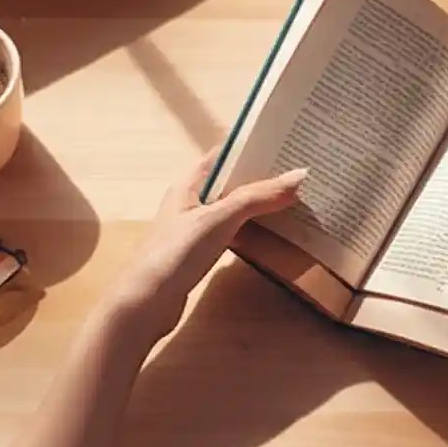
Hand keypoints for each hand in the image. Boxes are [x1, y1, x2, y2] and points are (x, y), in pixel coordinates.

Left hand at [105, 149, 306, 339]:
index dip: (252, 146)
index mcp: (189, 183)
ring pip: (233, 207)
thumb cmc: (177, 252)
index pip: (224, 155)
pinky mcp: (200, 252)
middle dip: (262, 176)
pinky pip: (233, 231)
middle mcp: (191, 200)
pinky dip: (253, 228)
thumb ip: (257, 196)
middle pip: (232, 181)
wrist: (146, 302)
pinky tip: (274, 232)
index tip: (286, 144)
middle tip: (302, 173)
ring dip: (260, 204)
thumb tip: (301, 175)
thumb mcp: (219, 218)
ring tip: (297, 199)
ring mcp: (195, 228)